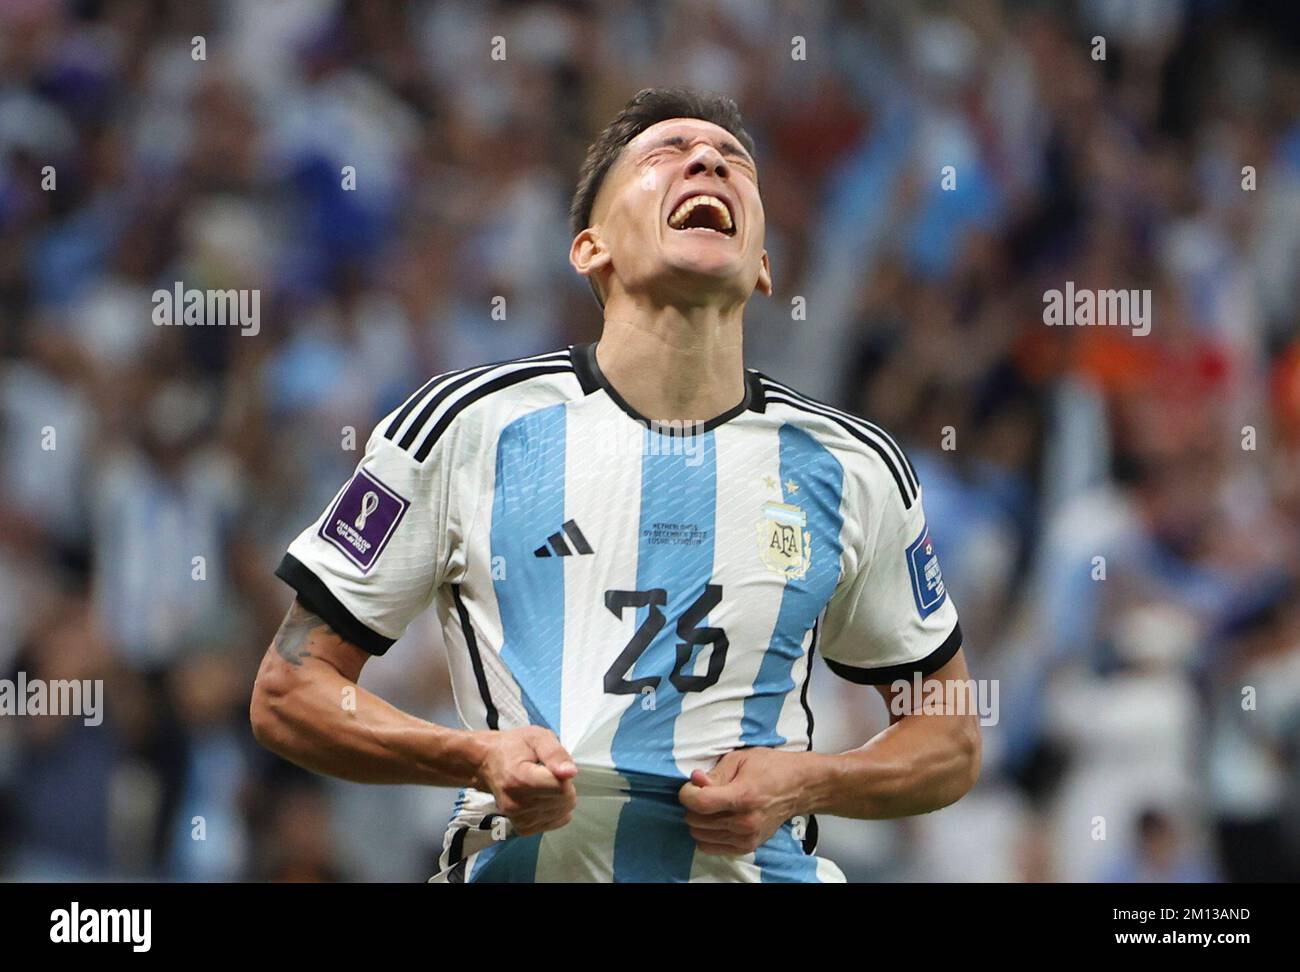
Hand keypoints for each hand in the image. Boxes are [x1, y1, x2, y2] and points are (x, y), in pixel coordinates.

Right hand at [472, 727, 577, 835]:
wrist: (487, 761)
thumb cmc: (513, 747)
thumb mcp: (537, 736)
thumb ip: (555, 753)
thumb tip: (570, 772)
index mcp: (520, 778)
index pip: (561, 788)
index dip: (565, 776)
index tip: (554, 767)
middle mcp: (516, 803)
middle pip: (563, 803)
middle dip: (565, 788)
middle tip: (549, 775)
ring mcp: (518, 817)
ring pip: (561, 814)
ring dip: (560, 800)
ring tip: (544, 786)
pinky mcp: (521, 827)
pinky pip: (552, 823)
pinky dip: (554, 812)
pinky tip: (543, 798)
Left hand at [678, 748, 821, 855]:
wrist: (799, 788)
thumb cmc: (770, 767)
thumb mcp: (741, 759)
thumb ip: (716, 773)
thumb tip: (694, 780)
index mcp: (744, 796)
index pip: (700, 803)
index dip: (687, 794)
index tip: (690, 786)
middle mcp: (745, 822)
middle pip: (696, 821)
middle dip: (693, 805)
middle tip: (703, 793)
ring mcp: (747, 838)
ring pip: (700, 836)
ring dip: (699, 820)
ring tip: (711, 806)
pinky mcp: (748, 847)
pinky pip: (711, 847)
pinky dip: (707, 834)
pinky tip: (716, 820)